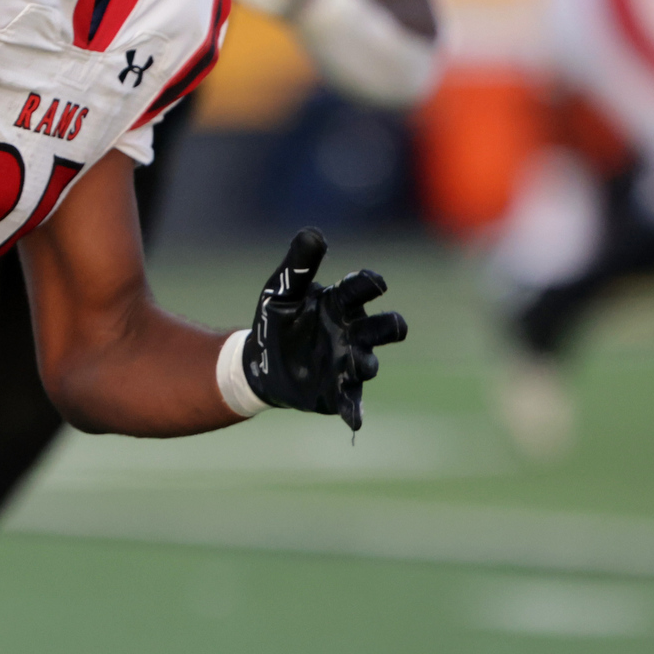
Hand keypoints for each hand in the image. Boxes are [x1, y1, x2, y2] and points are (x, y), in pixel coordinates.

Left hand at [241, 227, 406, 428]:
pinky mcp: (338, 390)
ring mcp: (349, 362)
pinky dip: (354, 410)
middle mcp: (353, 332)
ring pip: (370, 363)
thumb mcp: (283, 290)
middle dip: (390, 327)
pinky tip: (354, 420)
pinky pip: (351, 401)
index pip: (363, 289)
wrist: (259, 361)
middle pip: (384, 327)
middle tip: (394, 326)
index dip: (371, 285)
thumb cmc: (277, 319)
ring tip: (360, 364)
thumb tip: (313, 232)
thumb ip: (300, 264)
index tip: (376, 284)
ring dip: (368, 363)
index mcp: (342, 303)